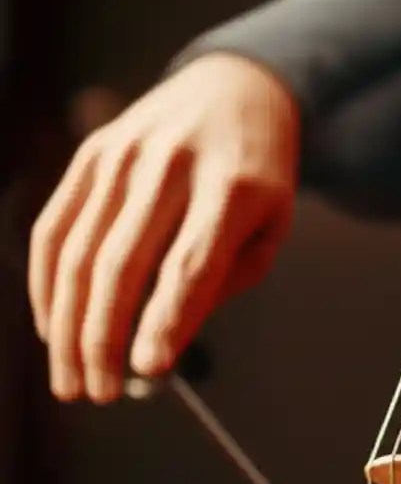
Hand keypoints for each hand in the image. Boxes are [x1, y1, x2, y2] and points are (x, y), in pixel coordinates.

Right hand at [28, 53, 299, 403]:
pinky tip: (53, 328)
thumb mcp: (271, 225)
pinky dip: (47, 285)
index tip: (148, 369)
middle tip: (99, 393)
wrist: (234, 90)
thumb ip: (225, 279)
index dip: (166, 319)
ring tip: (72, 379)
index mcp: (232, 188)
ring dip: (68, 326)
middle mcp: (171, 167)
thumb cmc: (258, 174)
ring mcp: (122, 156)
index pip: (191, 263)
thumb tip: (164, 339)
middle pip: (123, 264)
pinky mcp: (90, 155)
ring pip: (79, 252)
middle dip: (104, 338)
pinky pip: (54, 227)